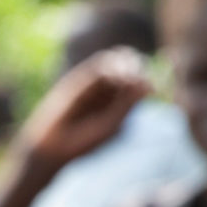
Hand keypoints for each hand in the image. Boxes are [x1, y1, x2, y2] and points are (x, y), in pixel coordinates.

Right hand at [16, 48, 151, 173]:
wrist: (54, 146)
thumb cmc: (84, 141)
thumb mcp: (113, 125)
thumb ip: (128, 105)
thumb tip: (146, 84)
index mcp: (120, 102)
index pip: (139, 81)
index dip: (146, 80)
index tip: (151, 89)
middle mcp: (109, 89)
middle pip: (130, 66)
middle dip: (137, 69)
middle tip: (137, 80)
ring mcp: (94, 83)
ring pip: (116, 60)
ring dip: (126, 66)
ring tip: (127, 80)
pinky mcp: (79, 79)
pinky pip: (99, 64)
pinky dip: (111, 67)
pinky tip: (115, 79)